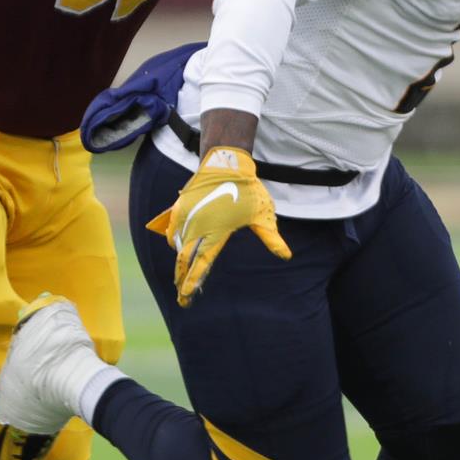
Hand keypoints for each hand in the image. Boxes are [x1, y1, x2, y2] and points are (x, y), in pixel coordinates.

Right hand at [144, 146, 290, 305]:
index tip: (185, 295)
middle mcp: (197, 226)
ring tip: (180, 277)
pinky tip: (178, 249)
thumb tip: (286, 256)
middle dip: (181, 278)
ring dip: (179, 262)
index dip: (192, 280)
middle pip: (184, 259)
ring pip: (177, 245)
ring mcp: (186, 216)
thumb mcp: (263, 215)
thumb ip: (272, 238)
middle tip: (182, 296)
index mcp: (216, 232)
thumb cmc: (247, 190)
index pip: (201, 262)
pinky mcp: (180, 207)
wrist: (226, 163)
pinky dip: (174, 241)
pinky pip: (173, 230)